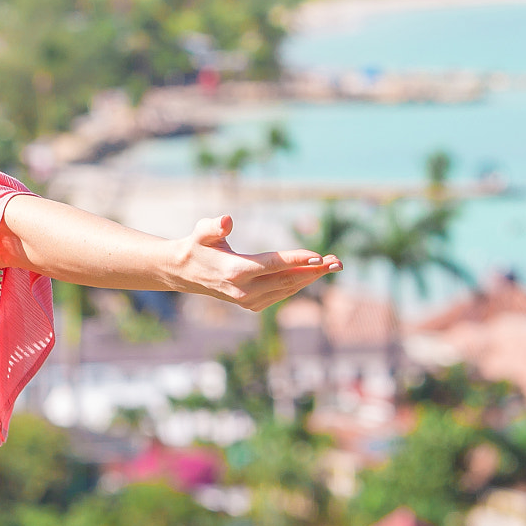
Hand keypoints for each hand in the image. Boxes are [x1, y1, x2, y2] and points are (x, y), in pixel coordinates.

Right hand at [162, 215, 338, 310]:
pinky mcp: (253, 305)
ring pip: (288, 289)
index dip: (298, 259)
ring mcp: (249, 301)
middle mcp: (244, 290)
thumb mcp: (202, 232)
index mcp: (235, 271)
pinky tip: (313, 274)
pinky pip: (282, 294)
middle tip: (339, 261)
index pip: (273, 264)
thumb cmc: (198, 245)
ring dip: (312, 277)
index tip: (320, 255)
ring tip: (333, 265)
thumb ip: (214, 226)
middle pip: (287, 279)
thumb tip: (228, 220)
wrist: (187, 273)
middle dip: (315, 270)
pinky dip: (299, 284)